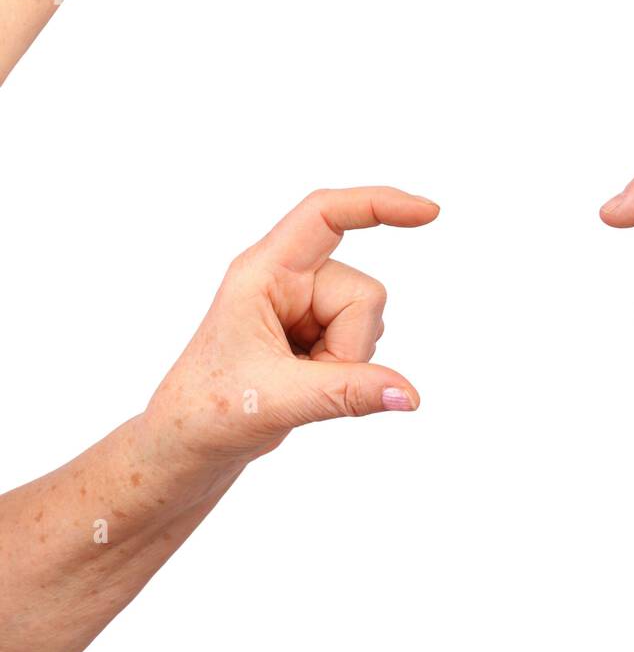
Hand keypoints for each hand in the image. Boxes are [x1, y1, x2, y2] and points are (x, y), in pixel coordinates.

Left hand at [144, 187, 438, 466]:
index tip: (428, 213)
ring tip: (297, 382)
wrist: (187, 446)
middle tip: (305, 378)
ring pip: (368, 320)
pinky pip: (363, 340)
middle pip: (364, 292)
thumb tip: (409, 394)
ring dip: (346, 361)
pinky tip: (307, 382)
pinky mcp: (315, 329)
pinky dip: (347, 370)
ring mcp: (303, 303)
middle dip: (351, 345)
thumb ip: (347, 392)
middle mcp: (286, 278)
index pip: (325, 215)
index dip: (378, 205)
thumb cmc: (207, 412)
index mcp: (263, 272)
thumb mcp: (277, 400)